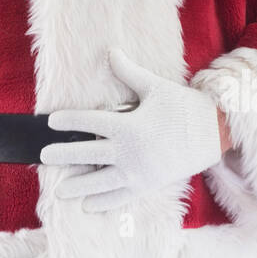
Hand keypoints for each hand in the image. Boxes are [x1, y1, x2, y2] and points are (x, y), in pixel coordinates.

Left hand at [40, 48, 222, 212]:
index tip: (52, 122)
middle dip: (62, 156)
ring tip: (60, 191)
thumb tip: (111, 51)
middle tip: (43, 157)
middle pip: (87, 155)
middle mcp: (128, 152)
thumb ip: (128, 72)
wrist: (213, 133)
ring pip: (99, 182)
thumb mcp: (155, 87)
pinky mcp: (147, 185)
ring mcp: (137, 172)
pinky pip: (120, 197)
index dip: (69, 121)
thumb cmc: (183, 107)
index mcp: (127, 126)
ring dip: (77, 186)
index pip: (89, 123)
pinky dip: (103, 203)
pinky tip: (88, 206)